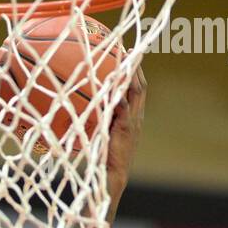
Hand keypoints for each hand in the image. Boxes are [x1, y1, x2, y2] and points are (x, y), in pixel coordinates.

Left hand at [105, 64, 145, 203]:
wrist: (112, 177)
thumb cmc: (106, 160)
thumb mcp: (105, 137)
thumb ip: (102, 123)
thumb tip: (87, 111)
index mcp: (134, 119)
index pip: (138, 92)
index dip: (135, 74)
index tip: (130, 57)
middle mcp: (137, 118)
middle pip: (140, 86)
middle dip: (136, 67)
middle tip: (130, 50)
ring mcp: (133, 122)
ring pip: (136, 91)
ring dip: (131, 73)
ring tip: (126, 57)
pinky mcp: (126, 128)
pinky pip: (124, 104)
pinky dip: (120, 91)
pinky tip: (113, 80)